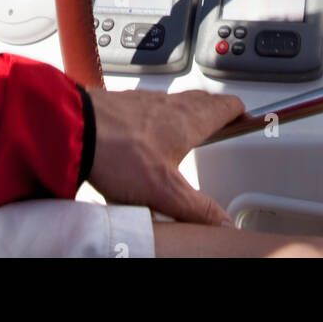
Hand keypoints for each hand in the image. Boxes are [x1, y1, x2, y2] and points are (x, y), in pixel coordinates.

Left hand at [86, 88, 244, 221]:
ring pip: (177, 100)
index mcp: (189, 120)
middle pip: (203, 100)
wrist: (75, 128)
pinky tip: (149, 129)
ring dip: (189, 108)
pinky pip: (152, 104)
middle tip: (223, 118)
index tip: (247, 117)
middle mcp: (170, 104)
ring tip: (190, 123)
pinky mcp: (124, 104)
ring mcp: (146, 101)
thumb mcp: (164, 191)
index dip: (239, 112)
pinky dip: (160, 113)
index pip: (226, 106)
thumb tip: (222, 221)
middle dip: (216, 109)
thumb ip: (196, 209)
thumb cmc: (118, 151)